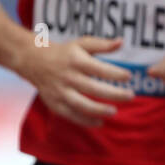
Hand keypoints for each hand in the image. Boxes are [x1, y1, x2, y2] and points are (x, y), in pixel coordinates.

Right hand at [18, 36, 134, 127]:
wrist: (34, 61)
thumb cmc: (65, 53)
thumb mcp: (82, 44)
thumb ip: (102, 45)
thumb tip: (121, 42)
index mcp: (76, 61)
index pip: (98, 68)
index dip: (114, 73)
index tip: (129, 76)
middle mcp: (67, 77)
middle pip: (92, 88)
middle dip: (113, 94)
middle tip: (131, 96)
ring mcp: (60, 91)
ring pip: (80, 104)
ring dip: (98, 110)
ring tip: (114, 112)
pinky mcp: (54, 103)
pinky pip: (70, 115)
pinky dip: (84, 121)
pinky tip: (100, 122)